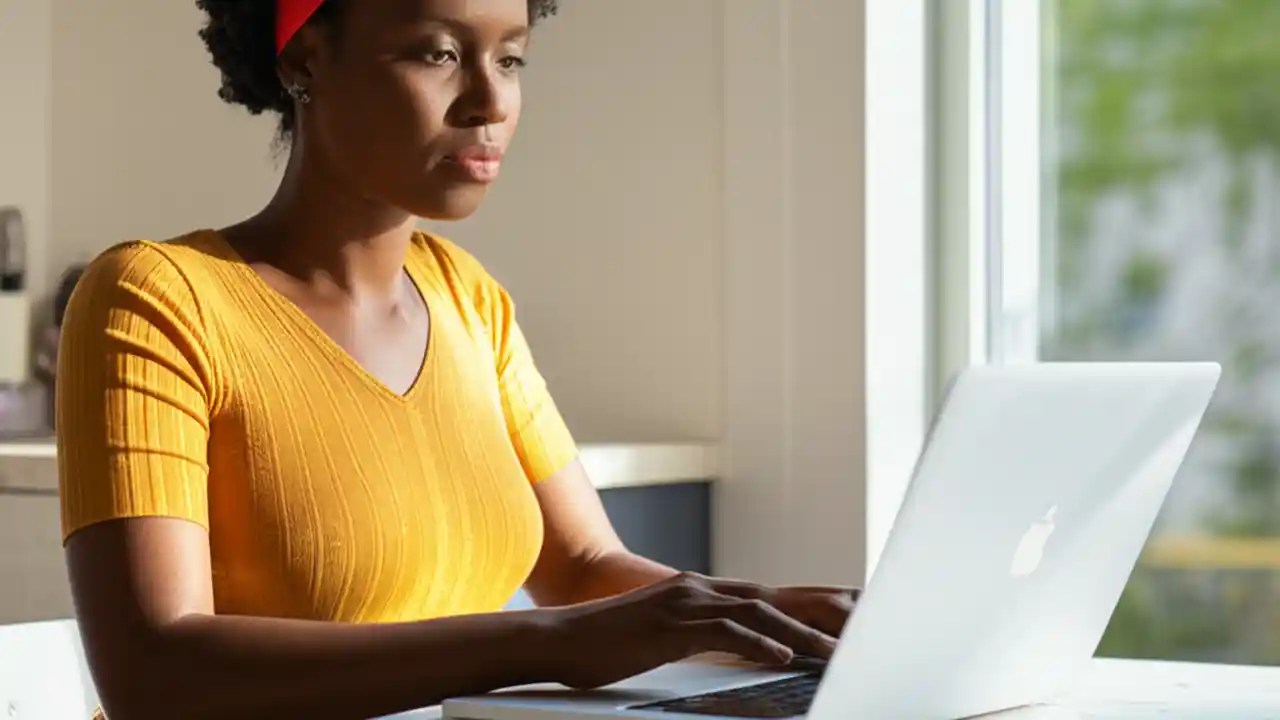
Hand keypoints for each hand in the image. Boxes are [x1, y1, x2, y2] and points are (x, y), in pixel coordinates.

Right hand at [543, 573, 846, 689]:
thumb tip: (735, 647)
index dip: (811, 600)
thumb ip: (699, 634)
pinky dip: (757, 643)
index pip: (768, 593)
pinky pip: (723, 633)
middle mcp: (699, 590)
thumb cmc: (605, 644)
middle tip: (867, 616)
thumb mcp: (663, 635)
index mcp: (700, 592)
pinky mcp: (669, 626)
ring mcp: (684, 604)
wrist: (557, 638)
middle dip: (822, 607)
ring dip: (802, 632)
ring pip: (759, 611)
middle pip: (775, 594)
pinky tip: (782, 656)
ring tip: (838, 651)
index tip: (850, 609)